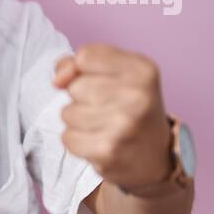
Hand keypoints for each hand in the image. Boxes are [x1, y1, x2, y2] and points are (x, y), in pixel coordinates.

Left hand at [53, 43, 172, 189]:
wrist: (154, 157)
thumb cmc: (129, 108)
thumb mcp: (116, 74)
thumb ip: (81, 63)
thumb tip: (58, 79)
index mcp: (142, 70)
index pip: (85, 57)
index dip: (83, 71)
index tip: (102, 83)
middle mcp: (138, 96)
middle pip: (75, 86)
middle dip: (80, 98)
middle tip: (107, 109)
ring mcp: (124, 125)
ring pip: (68, 113)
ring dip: (77, 122)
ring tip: (103, 127)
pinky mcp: (108, 151)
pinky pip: (67, 138)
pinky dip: (77, 142)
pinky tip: (98, 143)